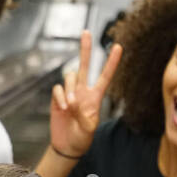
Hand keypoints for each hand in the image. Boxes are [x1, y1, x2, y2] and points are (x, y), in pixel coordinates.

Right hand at [50, 31, 121, 157]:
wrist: (66, 145)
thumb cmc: (82, 138)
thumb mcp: (89, 130)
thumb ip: (85, 117)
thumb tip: (74, 103)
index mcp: (95, 97)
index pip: (105, 76)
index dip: (111, 62)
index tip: (119, 47)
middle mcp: (82, 91)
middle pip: (84, 66)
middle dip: (85, 49)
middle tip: (87, 31)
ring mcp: (69, 93)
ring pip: (69, 77)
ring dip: (70, 89)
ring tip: (70, 106)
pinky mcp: (57, 98)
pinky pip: (58, 89)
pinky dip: (60, 96)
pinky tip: (63, 108)